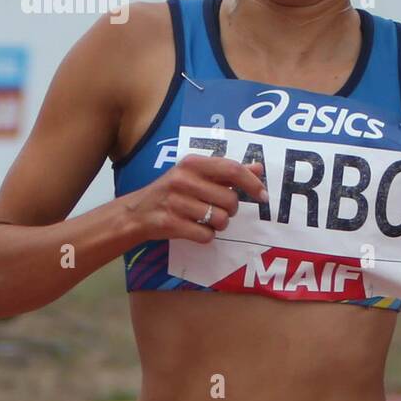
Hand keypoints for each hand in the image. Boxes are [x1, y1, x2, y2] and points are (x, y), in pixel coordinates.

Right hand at [121, 155, 267, 243]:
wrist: (136, 213)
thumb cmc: (173, 192)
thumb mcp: (197, 175)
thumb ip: (227, 172)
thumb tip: (258, 168)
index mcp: (193, 163)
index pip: (232, 170)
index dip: (252, 184)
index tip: (263, 196)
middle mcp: (183, 179)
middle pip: (230, 200)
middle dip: (231, 209)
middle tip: (217, 208)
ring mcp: (175, 202)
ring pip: (220, 220)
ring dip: (219, 224)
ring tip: (204, 219)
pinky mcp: (170, 223)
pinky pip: (206, 235)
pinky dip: (206, 236)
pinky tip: (194, 229)